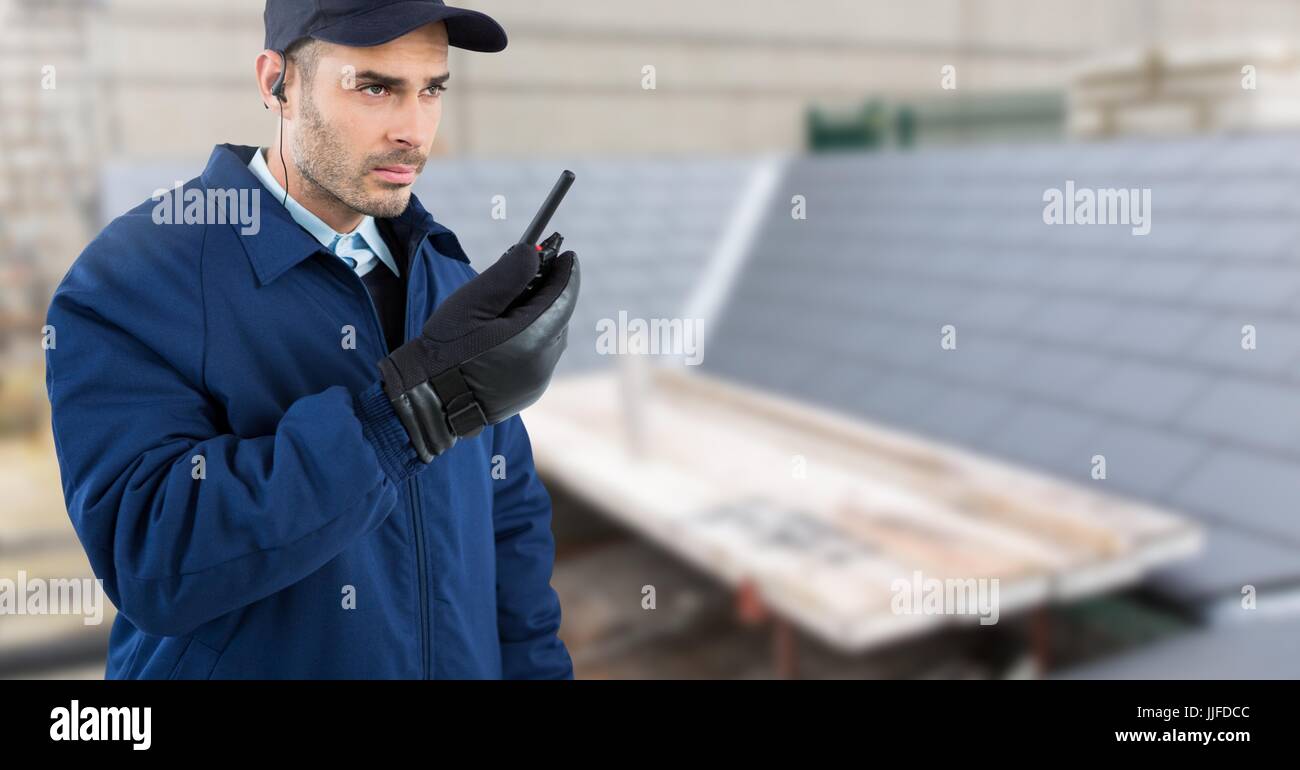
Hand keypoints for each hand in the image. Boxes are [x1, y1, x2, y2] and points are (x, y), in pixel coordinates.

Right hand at [377, 241, 579, 461]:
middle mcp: (544, 362)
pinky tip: (510, 336)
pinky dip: (533, 341)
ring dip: (542, 319)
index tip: (565, 254)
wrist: (429, 397)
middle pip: (559, 316)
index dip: (565, 272)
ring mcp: (538, 380)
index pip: (563, 296)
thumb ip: (507, 275)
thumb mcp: (471, 303)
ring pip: (551, 338)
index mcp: (533, 338)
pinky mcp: (529, 392)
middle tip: (534, 274)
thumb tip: (533, 253)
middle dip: (550, 294)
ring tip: (517, 306)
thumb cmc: (446, 346)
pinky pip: (540, 358)